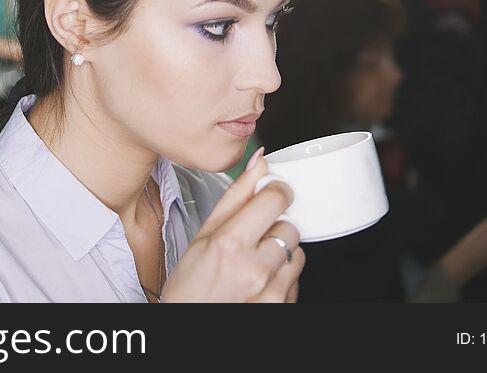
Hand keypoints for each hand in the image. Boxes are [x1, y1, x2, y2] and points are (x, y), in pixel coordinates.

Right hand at [161, 150, 304, 301]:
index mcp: (230, 244)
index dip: (276, 192)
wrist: (188, 325)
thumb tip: (259, 161)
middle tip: (252, 239)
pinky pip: (296, 280)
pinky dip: (282, 277)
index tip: (272, 193)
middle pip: (290, 227)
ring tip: (254, 263)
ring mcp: (272, 292)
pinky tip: (258, 282)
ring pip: (297, 254)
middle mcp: (254, 268)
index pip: (275, 199)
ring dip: (281, 254)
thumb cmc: (189, 287)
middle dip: (274, 228)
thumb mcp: (203, 236)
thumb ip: (234, 196)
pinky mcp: (283, 308)